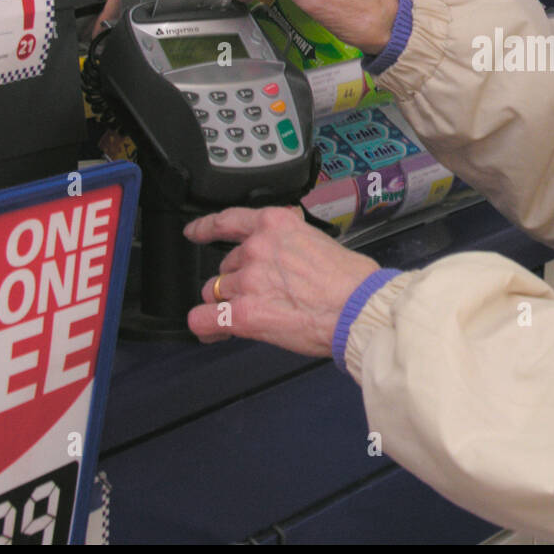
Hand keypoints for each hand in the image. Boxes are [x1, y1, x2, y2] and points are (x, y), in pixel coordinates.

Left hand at [185, 206, 381, 358]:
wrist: (359, 307)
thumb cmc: (353, 280)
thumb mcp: (321, 240)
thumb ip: (292, 243)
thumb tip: (287, 256)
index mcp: (276, 224)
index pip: (227, 220)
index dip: (205, 228)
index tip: (194, 232)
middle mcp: (257, 248)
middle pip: (225, 266)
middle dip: (238, 281)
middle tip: (261, 296)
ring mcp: (248, 280)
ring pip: (215, 293)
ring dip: (227, 304)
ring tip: (249, 317)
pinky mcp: (243, 313)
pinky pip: (204, 320)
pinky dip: (206, 327)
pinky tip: (214, 332)